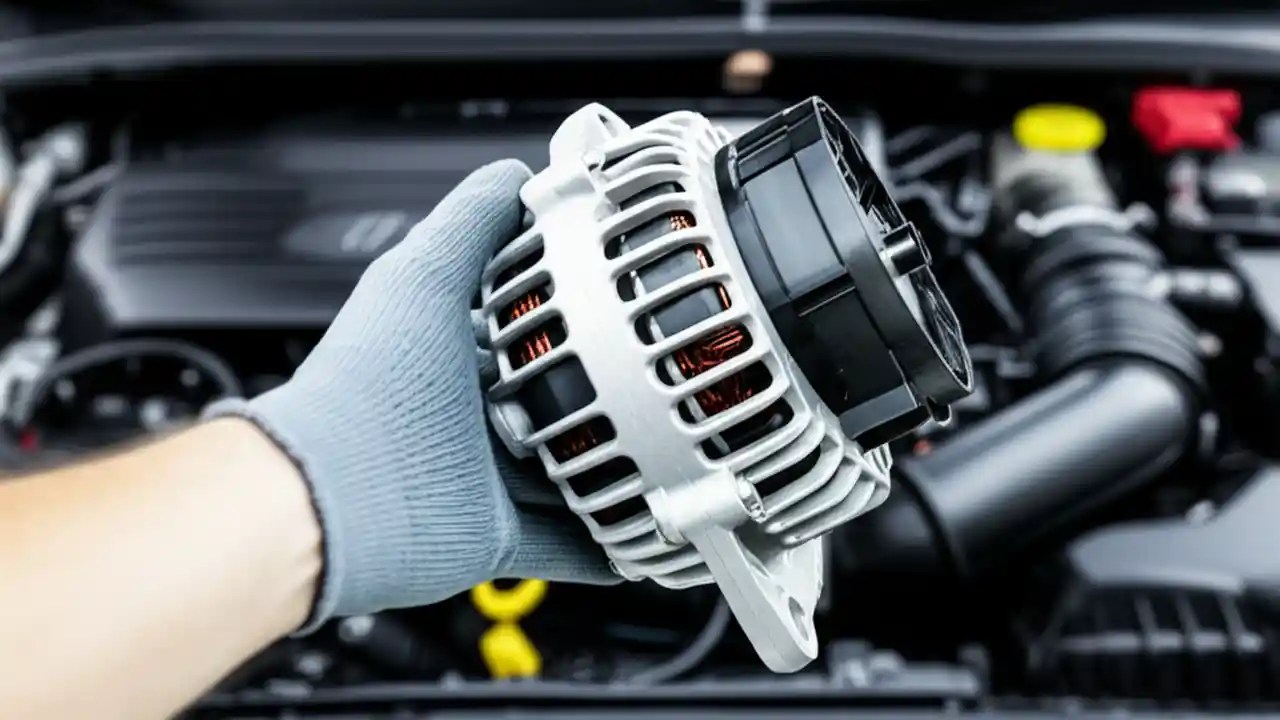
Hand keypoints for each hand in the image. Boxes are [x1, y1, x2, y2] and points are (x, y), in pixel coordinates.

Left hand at [206, 159, 615, 630]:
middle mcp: (469, 416)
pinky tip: (638, 536)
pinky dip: (602, 547)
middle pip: (552, 401)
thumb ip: (471, 218)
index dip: (573, 310)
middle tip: (662, 386)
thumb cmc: (366, 384)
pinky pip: (564, 545)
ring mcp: (483, 479)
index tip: (624, 302)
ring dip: (610, 471)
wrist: (332, 492)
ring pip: (565, 475)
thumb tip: (518, 177)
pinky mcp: (493, 536)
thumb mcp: (423, 271)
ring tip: (670, 459)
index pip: (526, 325)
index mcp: (454, 353)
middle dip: (601, 396)